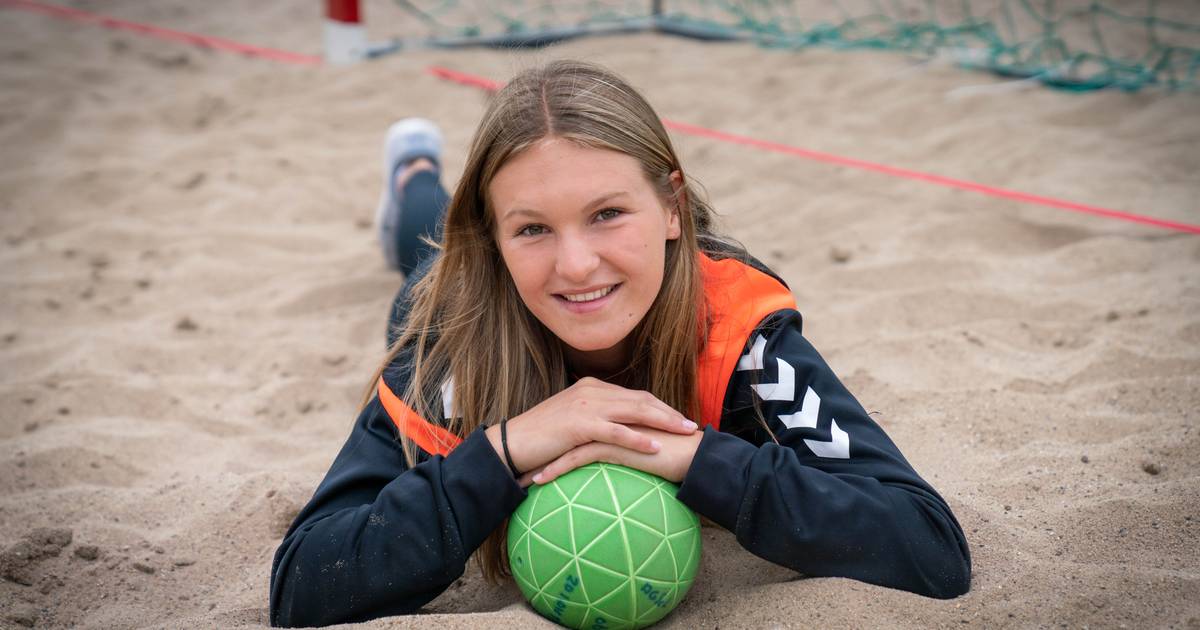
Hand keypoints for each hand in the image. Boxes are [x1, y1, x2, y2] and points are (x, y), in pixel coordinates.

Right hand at [485, 377, 697, 483]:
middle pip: (641, 399)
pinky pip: (616, 431)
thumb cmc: (542, 438)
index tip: (678, 419)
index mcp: (593, 388)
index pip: (635, 395)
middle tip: (691, 425)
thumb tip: (615, 432)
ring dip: (663, 422)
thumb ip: (595, 420)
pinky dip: (638, 438)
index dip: (660, 407)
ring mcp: (587, 405)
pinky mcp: (580, 425)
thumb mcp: (572, 423)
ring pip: (634, 411)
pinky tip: (656, 447)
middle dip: (669, 412)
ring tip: (684, 433)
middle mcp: (593, 390)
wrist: (513, 443)